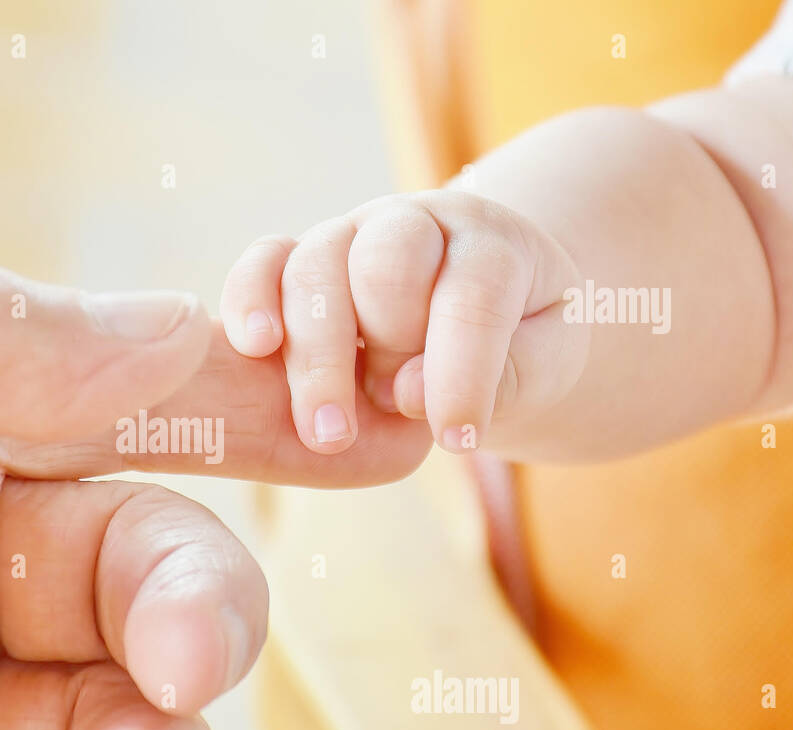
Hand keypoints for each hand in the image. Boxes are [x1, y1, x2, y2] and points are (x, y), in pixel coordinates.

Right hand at [218, 190, 585, 455]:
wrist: (482, 313)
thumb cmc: (516, 343)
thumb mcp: (540, 364)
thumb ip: (497, 379)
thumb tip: (405, 391)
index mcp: (490, 244)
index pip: (473, 296)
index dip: (463, 373)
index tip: (459, 441)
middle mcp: (415, 224)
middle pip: (385, 265)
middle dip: (386, 347)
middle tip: (394, 412)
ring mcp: (351, 235)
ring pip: (317, 268)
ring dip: (317, 356)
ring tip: (326, 432)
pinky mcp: (299, 258)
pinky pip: (264, 260)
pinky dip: (251, 297)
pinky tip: (257, 348)